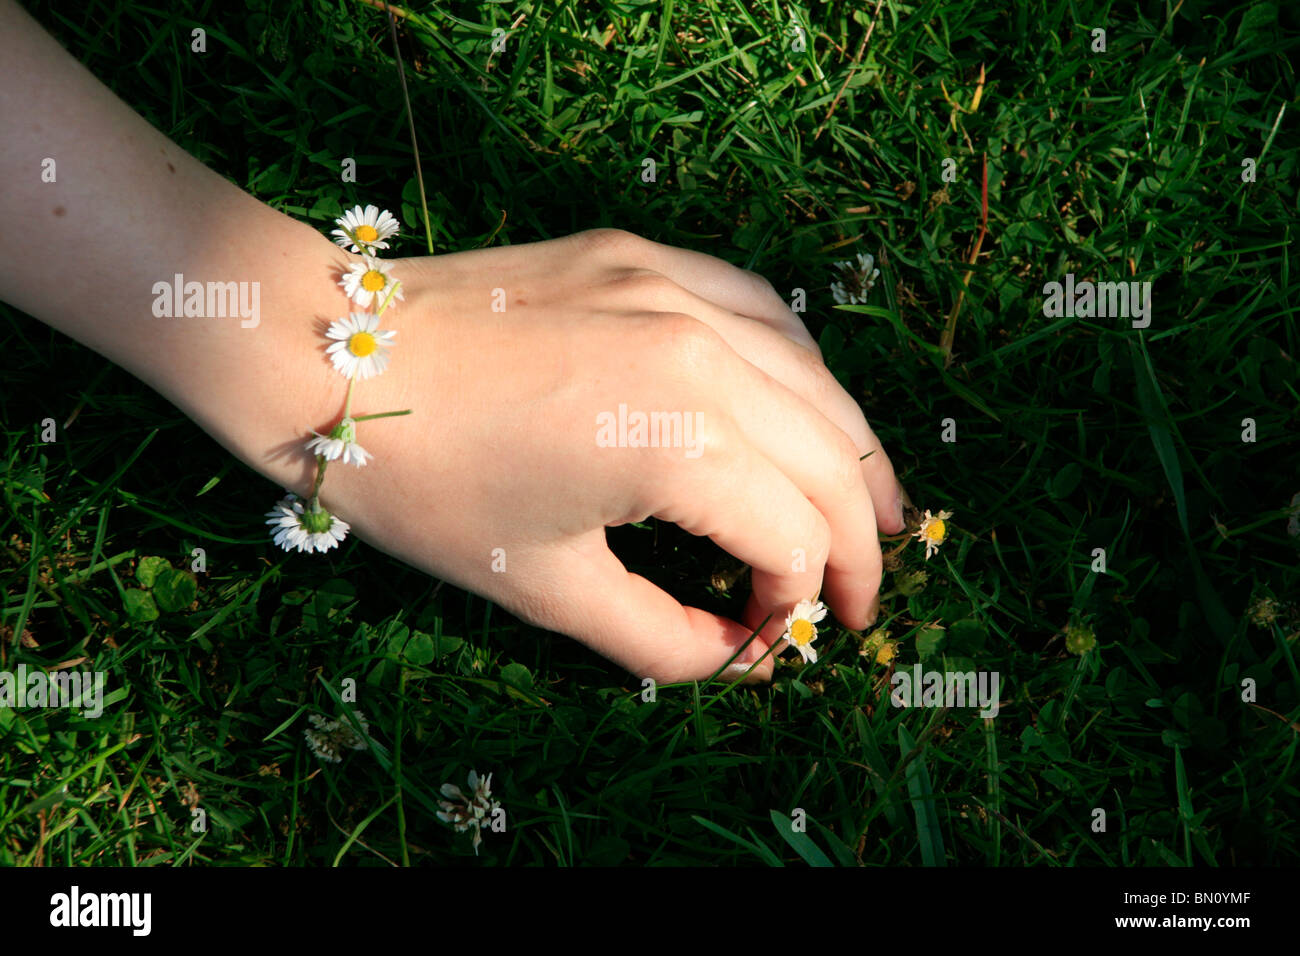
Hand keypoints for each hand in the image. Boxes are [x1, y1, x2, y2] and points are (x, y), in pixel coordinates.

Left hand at [275, 229, 904, 682]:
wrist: (327, 358)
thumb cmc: (426, 486)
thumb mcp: (545, 588)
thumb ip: (661, 637)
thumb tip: (733, 654)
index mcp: (676, 438)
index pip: (791, 536)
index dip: (796, 604)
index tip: (771, 642)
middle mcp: (699, 349)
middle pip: (827, 457)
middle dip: (855, 543)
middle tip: (859, 598)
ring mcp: (674, 288)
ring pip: (814, 378)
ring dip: (851, 452)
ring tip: (875, 510)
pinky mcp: (645, 257)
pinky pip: (762, 311)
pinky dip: (800, 372)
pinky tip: (803, 407)